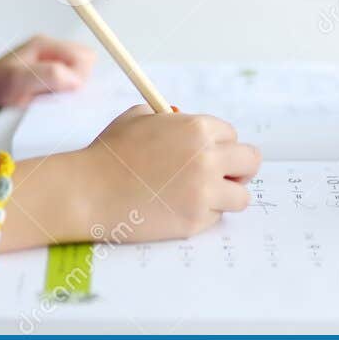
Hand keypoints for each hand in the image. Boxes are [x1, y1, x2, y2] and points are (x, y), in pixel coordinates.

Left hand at [0, 35, 96, 124]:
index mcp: (45, 45)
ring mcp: (46, 68)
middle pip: (84, 67)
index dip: (81, 78)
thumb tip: (78, 80)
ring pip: (76, 81)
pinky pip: (64, 91)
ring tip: (45, 105)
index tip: (65, 95)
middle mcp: (49, 54)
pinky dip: (60, 102)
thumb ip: (49, 75)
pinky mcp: (42, 83)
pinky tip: (43, 109)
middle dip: (77, 86)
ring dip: (67, 96)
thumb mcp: (17, 81)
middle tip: (53, 100)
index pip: (84, 57)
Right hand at [65, 106, 260, 241]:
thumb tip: (181, 120)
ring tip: (202, 196)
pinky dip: (203, 215)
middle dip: (237, 168)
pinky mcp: (195, 221)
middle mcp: (207, 158)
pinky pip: (216, 218)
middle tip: (222, 176)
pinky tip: (178, 209)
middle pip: (250, 162)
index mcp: (197, 129)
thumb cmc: (109, 154)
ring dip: (226, 195)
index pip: (231, 135)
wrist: (88, 191)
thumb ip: (168, 119)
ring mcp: (204, 192)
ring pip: (241, 196)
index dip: (219, 144)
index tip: (209, 153)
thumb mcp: (138, 118)